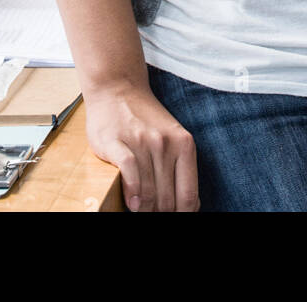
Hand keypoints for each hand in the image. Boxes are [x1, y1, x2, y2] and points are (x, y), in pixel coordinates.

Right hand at [85, 77, 199, 211]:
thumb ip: (180, 169)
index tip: (172, 218)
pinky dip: (131, 191)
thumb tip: (189, 207)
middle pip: (167, 199)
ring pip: (148, 192)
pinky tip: (130, 201)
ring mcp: (141, 141)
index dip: (181, 215)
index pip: (188, 196)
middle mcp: (165, 143)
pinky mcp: (117, 141)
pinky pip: (129, 172)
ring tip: (139, 211)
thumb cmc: (145, 119)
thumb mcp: (172, 138)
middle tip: (152, 213)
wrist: (117, 88)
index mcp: (184, 144)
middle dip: (159, 213)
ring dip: (144, 209)